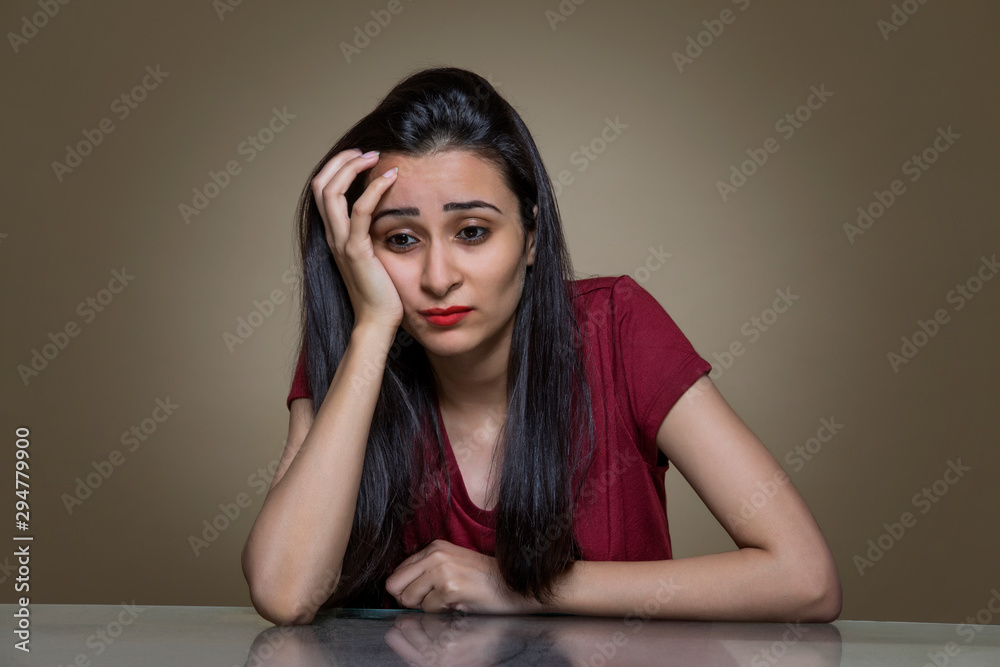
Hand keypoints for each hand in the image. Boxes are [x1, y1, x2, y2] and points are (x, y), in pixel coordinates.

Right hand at [310, 148, 402, 330]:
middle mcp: (333, 236)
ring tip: (377, 157)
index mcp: (335, 235)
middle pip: (320, 184)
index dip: (338, 168)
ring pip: (331, 193)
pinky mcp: (357, 251)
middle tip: (369, 152)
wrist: (378, 322)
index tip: (362, 157)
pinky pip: (359, 212)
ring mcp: (342, 243)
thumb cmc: (382, 292)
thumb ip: (373, 234)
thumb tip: (389, 213)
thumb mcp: (374, 255)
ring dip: (352, 167)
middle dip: (342, 161)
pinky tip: (391, 177)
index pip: (323, 190)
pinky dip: (373, 189)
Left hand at [385, 539, 539, 613]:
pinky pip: (427, 609)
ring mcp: (442, 569)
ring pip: (408, 599)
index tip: (423, 595)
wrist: (512, 585)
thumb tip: (396, 590)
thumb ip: (424, 572)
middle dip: (408, 599)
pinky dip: (441, 612)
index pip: (396, 573)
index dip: (405, 590)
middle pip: (395, 585)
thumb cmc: (481, 580)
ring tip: (447, 600)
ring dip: (425, 607)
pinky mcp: (450, 587)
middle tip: (430, 601)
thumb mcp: (450, 565)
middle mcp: (435, 554)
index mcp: (433, 547)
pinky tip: (458, 603)